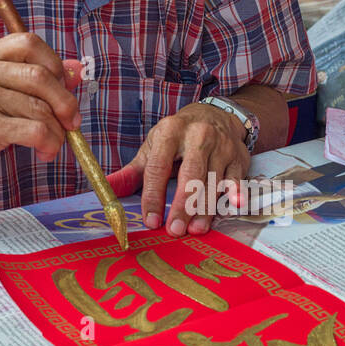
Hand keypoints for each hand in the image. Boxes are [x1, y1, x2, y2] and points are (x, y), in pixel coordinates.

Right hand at [0, 33, 80, 187]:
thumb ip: (35, 79)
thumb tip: (77, 70)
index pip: (30, 44)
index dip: (55, 65)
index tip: (63, 89)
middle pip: (41, 76)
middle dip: (66, 103)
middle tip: (72, 122)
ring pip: (41, 109)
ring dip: (57, 132)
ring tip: (51, 144)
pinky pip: (34, 131)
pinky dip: (48, 144)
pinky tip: (43, 152)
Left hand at [108, 101, 249, 236]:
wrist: (215, 114)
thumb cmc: (178, 137)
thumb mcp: (154, 147)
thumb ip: (132, 172)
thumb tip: (106, 188)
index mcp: (170, 132)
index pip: (158, 168)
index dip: (153, 196)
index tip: (151, 220)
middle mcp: (198, 136)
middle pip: (190, 175)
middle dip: (182, 206)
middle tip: (175, 231)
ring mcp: (221, 146)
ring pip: (213, 182)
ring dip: (205, 209)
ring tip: (195, 230)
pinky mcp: (238, 157)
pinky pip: (236, 180)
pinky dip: (234, 195)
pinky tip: (230, 208)